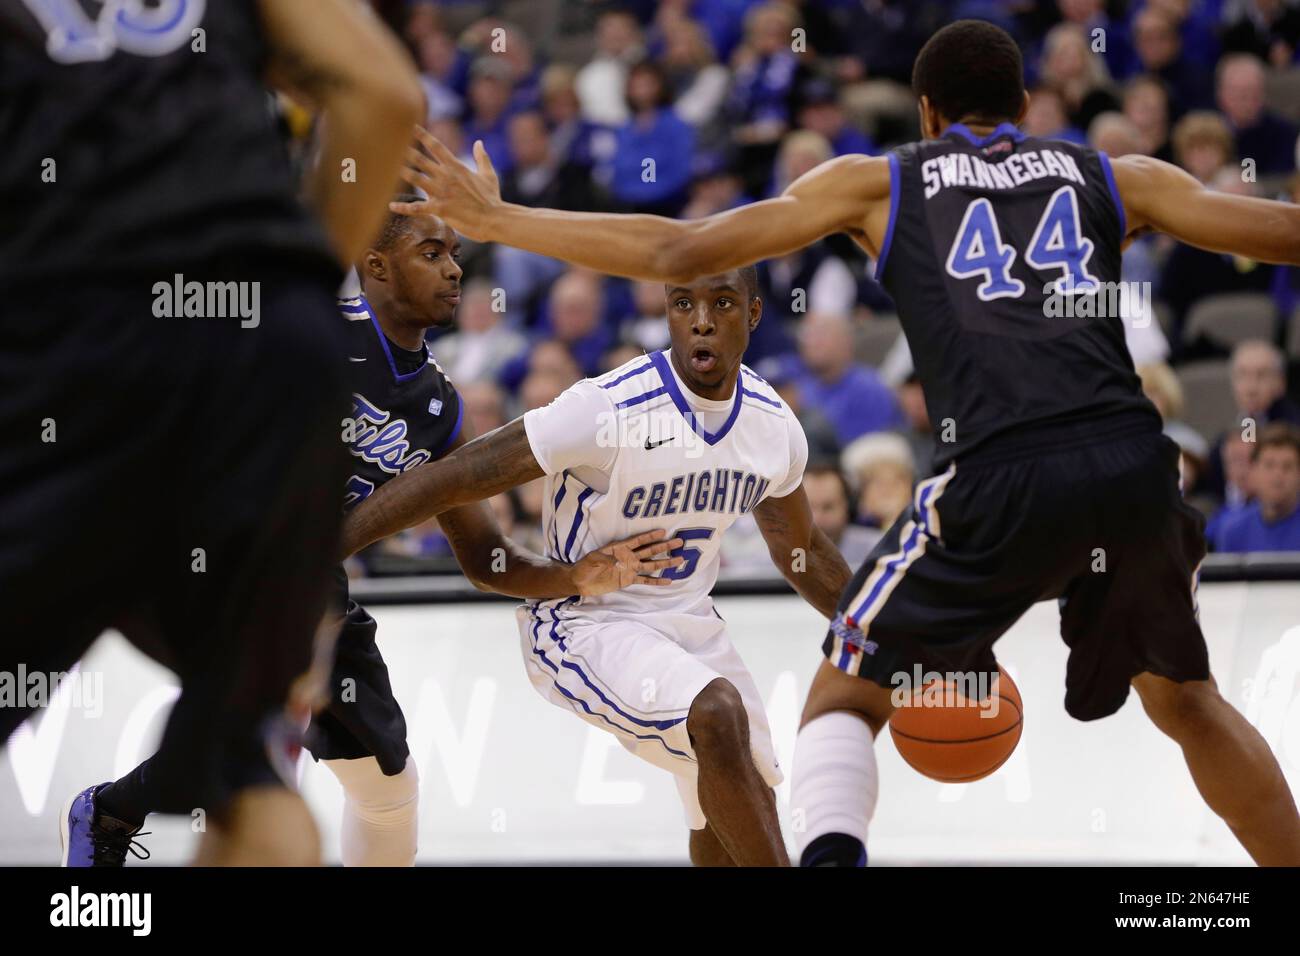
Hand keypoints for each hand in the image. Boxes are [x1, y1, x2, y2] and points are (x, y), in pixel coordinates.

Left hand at [391, 126, 503, 241]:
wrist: (494, 219)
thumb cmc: (492, 198)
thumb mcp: (489, 175)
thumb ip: (482, 157)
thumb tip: (479, 143)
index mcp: (456, 166)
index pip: (436, 146)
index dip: (422, 135)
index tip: (410, 126)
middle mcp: (446, 176)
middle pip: (420, 159)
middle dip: (403, 150)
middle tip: (387, 141)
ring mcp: (442, 192)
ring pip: (415, 179)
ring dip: (400, 172)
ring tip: (384, 168)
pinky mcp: (440, 209)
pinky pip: (417, 208)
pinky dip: (403, 208)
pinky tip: (391, 206)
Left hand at [570, 529, 685, 596]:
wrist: (580, 580)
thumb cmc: (585, 566)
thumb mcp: (593, 559)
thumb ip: (607, 559)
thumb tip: (620, 563)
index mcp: (620, 548)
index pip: (638, 541)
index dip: (650, 536)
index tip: (663, 531)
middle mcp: (628, 557)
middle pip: (650, 550)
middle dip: (664, 546)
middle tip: (679, 541)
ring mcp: (630, 569)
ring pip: (651, 565)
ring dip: (665, 563)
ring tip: (680, 559)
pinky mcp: (628, 580)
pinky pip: (645, 580)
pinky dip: (656, 581)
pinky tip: (668, 581)